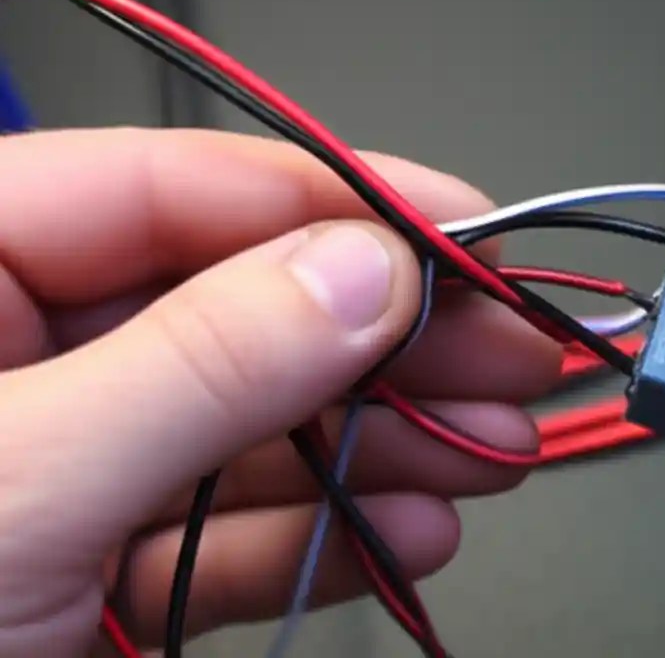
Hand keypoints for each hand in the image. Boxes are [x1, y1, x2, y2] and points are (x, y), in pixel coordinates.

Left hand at [0, 128, 559, 655]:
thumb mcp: (17, 486)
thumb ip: (198, 364)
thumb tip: (361, 271)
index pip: (165, 190)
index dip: (332, 201)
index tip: (461, 233)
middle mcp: (12, 367)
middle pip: (238, 309)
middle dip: (390, 338)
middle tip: (512, 351)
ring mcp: (66, 478)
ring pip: (257, 425)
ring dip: (390, 441)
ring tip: (495, 451)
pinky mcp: (101, 577)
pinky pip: (236, 532)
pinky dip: (335, 534)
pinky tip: (418, 531)